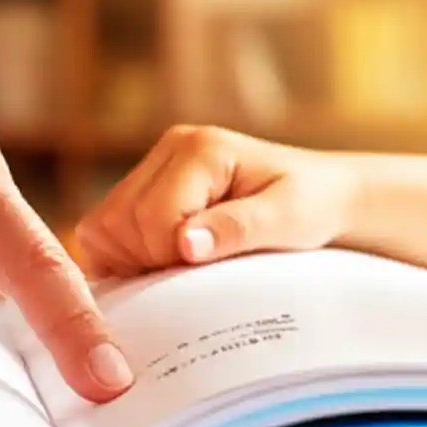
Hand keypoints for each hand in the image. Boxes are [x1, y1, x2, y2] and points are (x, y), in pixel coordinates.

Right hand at [76, 125, 359, 277]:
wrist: (324, 195)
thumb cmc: (313, 206)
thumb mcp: (289, 220)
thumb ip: (237, 229)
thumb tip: (185, 246)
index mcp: (199, 148)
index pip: (152, 217)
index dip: (169, 258)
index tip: (204, 276)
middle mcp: (168, 148)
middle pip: (118, 222)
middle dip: (148, 261)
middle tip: (191, 278)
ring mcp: (154, 167)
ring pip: (103, 228)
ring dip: (132, 261)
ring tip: (178, 273)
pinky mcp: (147, 188)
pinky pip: (106, 232)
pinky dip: (123, 258)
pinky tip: (159, 269)